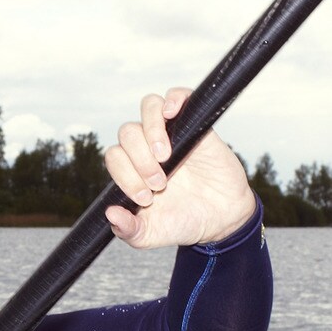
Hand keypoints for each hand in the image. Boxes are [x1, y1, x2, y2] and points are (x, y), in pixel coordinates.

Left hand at [104, 89, 256, 249]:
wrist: (221, 220)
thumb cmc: (183, 223)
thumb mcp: (151, 235)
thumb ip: (128, 230)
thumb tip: (110, 214)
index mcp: (132, 169)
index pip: (114, 157)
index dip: (124, 175)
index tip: (146, 198)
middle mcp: (148, 148)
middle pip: (128, 132)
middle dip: (139, 160)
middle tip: (160, 183)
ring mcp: (171, 134)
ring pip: (148, 108)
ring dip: (152, 131)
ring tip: (165, 155)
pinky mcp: (195, 125)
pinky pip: (178, 96)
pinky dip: (172, 99)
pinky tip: (171, 114)